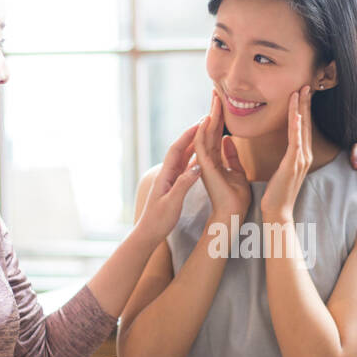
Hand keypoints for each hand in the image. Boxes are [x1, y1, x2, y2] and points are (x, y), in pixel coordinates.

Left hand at [136, 122, 202, 241]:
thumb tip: (198, 167)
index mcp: (165, 175)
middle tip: (206, 123)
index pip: (177, 149)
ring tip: (207, 134)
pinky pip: (186, 168)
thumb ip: (184, 184)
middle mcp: (167, 173)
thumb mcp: (172, 202)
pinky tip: (203, 157)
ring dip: (195, 145)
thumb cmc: (158, 220)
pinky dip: (195, 159)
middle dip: (193, 135)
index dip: (188, 135)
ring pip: (184, 157)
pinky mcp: (174, 185)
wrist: (149, 233)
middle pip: (181, 149)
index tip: (200, 124)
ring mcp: (170, 179)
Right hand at [194, 91, 251, 220]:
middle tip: (216, 90)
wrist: (233, 215)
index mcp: (215, 160)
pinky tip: (206, 118)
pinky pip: (201, 146)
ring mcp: (204, 163)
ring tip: (213, 97)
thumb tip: (229, 140)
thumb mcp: (237, 173)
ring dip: (209, 115)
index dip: (219, 116)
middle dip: (213, 110)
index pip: (216, 133)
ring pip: (204, 133)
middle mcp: (208, 159)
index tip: (222, 100)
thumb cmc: (235, 198)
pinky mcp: (204, 168)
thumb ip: (232, 157)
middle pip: (209, 129)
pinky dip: (203, 132)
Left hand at [260, 86, 312, 222]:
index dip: (302, 109)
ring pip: (302, 128)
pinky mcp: (293, 165)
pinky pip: (296, 142)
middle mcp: (304, 155)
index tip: (300, 93)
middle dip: (305, 103)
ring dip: (301, 109)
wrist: (277, 212)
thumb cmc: (276, 194)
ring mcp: (300, 160)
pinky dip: (296, 128)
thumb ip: (284, 158)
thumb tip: (281, 148)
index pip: (302, 127)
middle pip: (305, 123)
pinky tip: (296, 115)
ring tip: (301, 91)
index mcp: (299, 156)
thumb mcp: (280, 171)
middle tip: (305, 85)